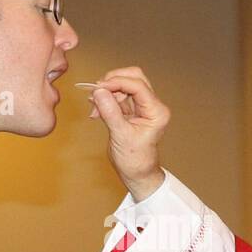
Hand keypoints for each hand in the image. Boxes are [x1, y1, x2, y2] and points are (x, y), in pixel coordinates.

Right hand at [88, 66, 168, 200]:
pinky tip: (96, 109)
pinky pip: (119, 96)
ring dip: (108, 92)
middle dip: (113, 82)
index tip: (99, 87)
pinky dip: (106, 99)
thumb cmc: (135, 160)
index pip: (138, 86)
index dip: (117, 82)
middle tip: (97, 92)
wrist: (137, 173)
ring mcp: (142, 107)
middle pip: (134, 78)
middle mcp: (152, 106)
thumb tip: (99, 91)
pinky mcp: (132, 110)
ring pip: (125, 85)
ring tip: (94, 106)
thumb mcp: (120, 136)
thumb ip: (110, 112)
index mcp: (156, 112)